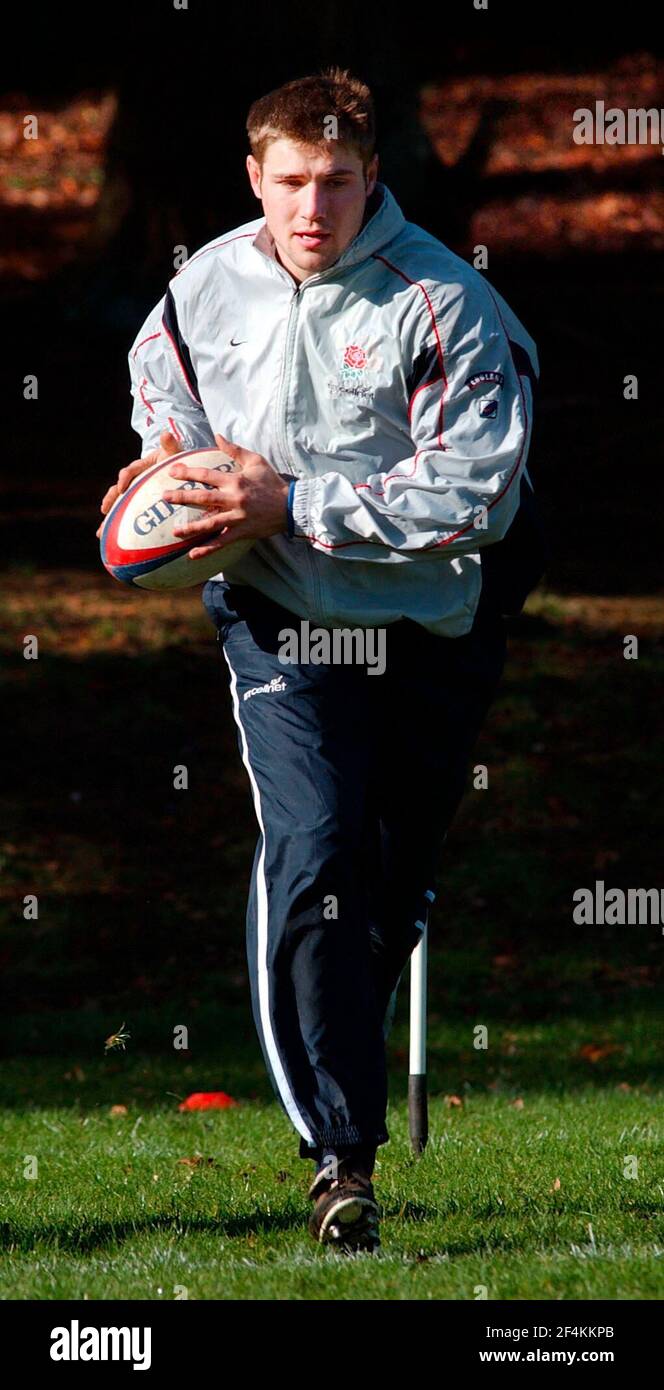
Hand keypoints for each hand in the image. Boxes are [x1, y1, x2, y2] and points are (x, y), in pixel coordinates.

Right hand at [96, 430, 181, 538]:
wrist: (177, 466)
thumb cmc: (176, 459)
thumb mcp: (175, 452)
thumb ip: (171, 445)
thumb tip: (166, 434)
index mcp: (142, 466)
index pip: (130, 471)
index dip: (125, 477)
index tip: (121, 485)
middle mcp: (135, 480)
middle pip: (119, 490)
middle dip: (110, 500)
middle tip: (104, 511)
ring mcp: (135, 492)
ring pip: (119, 505)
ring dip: (110, 518)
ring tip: (100, 532)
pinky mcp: (138, 503)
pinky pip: (127, 514)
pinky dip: (120, 526)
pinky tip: (111, 540)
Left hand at [160, 431, 289, 558]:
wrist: (291, 506)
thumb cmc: (272, 482)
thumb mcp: (256, 461)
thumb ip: (235, 449)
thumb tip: (217, 436)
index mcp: (235, 481)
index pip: (206, 475)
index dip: (187, 472)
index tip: (171, 471)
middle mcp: (234, 499)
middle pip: (203, 498)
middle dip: (182, 497)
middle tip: (164, 497)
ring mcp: (237, 517)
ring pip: (210, 523)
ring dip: (191, 528)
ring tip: (175, 531)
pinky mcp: (242, 532)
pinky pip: (222, 542)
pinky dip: (208, 549)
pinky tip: (193, 555)